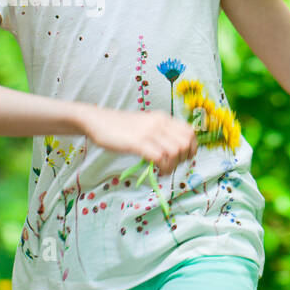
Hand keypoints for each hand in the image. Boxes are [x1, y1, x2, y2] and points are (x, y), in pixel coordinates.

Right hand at [83, 107, 197, 175]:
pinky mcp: (138, 143)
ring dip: (173, 165)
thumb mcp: (145, 124)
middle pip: (186, 143)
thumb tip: (175, 151)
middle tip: (173, 165)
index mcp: (163, 118)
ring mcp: (148, 132)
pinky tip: (157, 171)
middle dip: (183, 159)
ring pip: (175, 151)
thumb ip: (160, 133)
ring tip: (164, 170)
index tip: (184, 157)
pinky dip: (163, 168)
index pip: (190, 132)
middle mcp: (159, 123)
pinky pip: (160, 158)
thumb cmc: (120, 126)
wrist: (98, 121)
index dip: (192, 148)